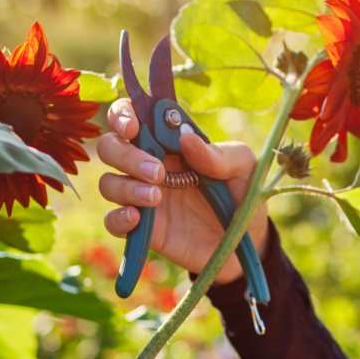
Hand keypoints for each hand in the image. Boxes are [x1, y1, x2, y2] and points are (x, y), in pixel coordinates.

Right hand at [96, 98, 268, 285]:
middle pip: (111, 148)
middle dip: (125, 155)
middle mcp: (150, 166)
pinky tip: (137, 218)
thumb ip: (219, 154)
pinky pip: (113, 222)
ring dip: (126, 187)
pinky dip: (118, 218)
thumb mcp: (244, 168)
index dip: (122, 115)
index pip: (132, 118)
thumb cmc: (244, 195)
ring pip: (108, 184)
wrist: (250, 242)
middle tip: (157, 172)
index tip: (132, 127)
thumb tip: (185, 138)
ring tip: (157, 197)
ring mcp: (145, 198)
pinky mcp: (146, 230)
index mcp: (170, 143)